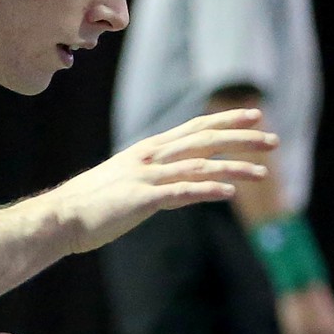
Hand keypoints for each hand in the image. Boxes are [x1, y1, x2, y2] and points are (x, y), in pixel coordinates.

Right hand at [45, 108, 276, 255]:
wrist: (60, 218)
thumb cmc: (89, 205)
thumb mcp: (124, 184)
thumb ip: (153, 181)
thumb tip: (176, 189)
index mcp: (147, 150)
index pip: (194, 128)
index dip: (226, 120)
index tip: (255, 115)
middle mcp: (150, 157)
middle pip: (204, 140)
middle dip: (242, 138)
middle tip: (273, 140)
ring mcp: (147, 177)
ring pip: (200, 165)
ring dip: (234, 167)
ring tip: (263, 173)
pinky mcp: (142, 199)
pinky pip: (182, 192)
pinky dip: (207, 190)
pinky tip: (229, 193)